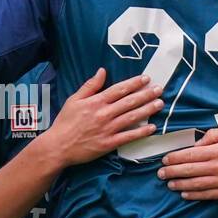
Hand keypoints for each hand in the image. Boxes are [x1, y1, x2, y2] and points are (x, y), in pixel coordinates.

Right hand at [40, 69, 161, 166]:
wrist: (58, 146)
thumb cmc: (65, 122)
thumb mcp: (73, 100)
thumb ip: (89, 86)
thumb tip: (102, 71)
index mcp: (95, 102)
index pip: (119, 89)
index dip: (134, 83)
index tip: (146, 78)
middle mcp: (104, 114)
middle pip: (129, 102)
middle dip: (146, 94)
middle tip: (159, 89)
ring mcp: (107, 129)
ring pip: (131, 117)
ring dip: (147, 110)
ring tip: (159, 103)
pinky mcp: (109, 143)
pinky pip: (128, 136)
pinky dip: (140, 132)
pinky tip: (152, 127)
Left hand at [157, 128, 217, 199]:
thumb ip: (213, 135)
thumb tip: (196, 143)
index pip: (190, 154)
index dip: (175, 158)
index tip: (164, 159)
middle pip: (190, 170)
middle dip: (172, 171)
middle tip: (160, 173)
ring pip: (196, 183)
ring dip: (180, 184)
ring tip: (169, 184)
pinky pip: (207, 194)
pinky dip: (194, 194)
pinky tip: (184, 193)